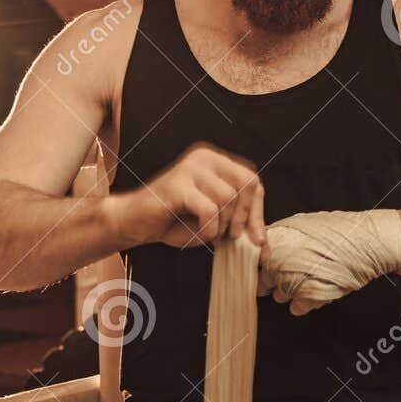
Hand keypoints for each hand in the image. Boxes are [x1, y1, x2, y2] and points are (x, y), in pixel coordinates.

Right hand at [112, 142, 265, 248]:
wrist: (135, 224)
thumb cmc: (175, 221)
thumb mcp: (215, 221)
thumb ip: (239, 222)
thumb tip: (264, 244)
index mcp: (216, 161)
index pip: (252, 180)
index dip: (257, 211)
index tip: (257, 239)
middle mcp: (204, 157)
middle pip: (246, 183)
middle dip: (245, 215)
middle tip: (233, 235)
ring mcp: (190, 168)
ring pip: (229, 197)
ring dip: (224, 224)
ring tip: (211, 232)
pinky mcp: (178, 184)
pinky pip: (210, 208)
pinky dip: (210, 228)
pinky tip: (200, 233)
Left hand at [257, 209, 400, 315]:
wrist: (366, 240)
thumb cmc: (336, 230)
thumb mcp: (300, 224)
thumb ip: (279, 237)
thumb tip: (264, 249)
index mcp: (272, 242)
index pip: (252, 263)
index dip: (261, 266)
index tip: (269, 267)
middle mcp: (277, 263)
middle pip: (263, 283)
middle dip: (274, 281)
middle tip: (293, 271)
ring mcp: (290, 282)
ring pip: (280, 296)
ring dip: (290, 291)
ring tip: (311, 276)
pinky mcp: (307, 299)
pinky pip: (297, 308)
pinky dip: (306, 302)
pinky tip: (319, 286)